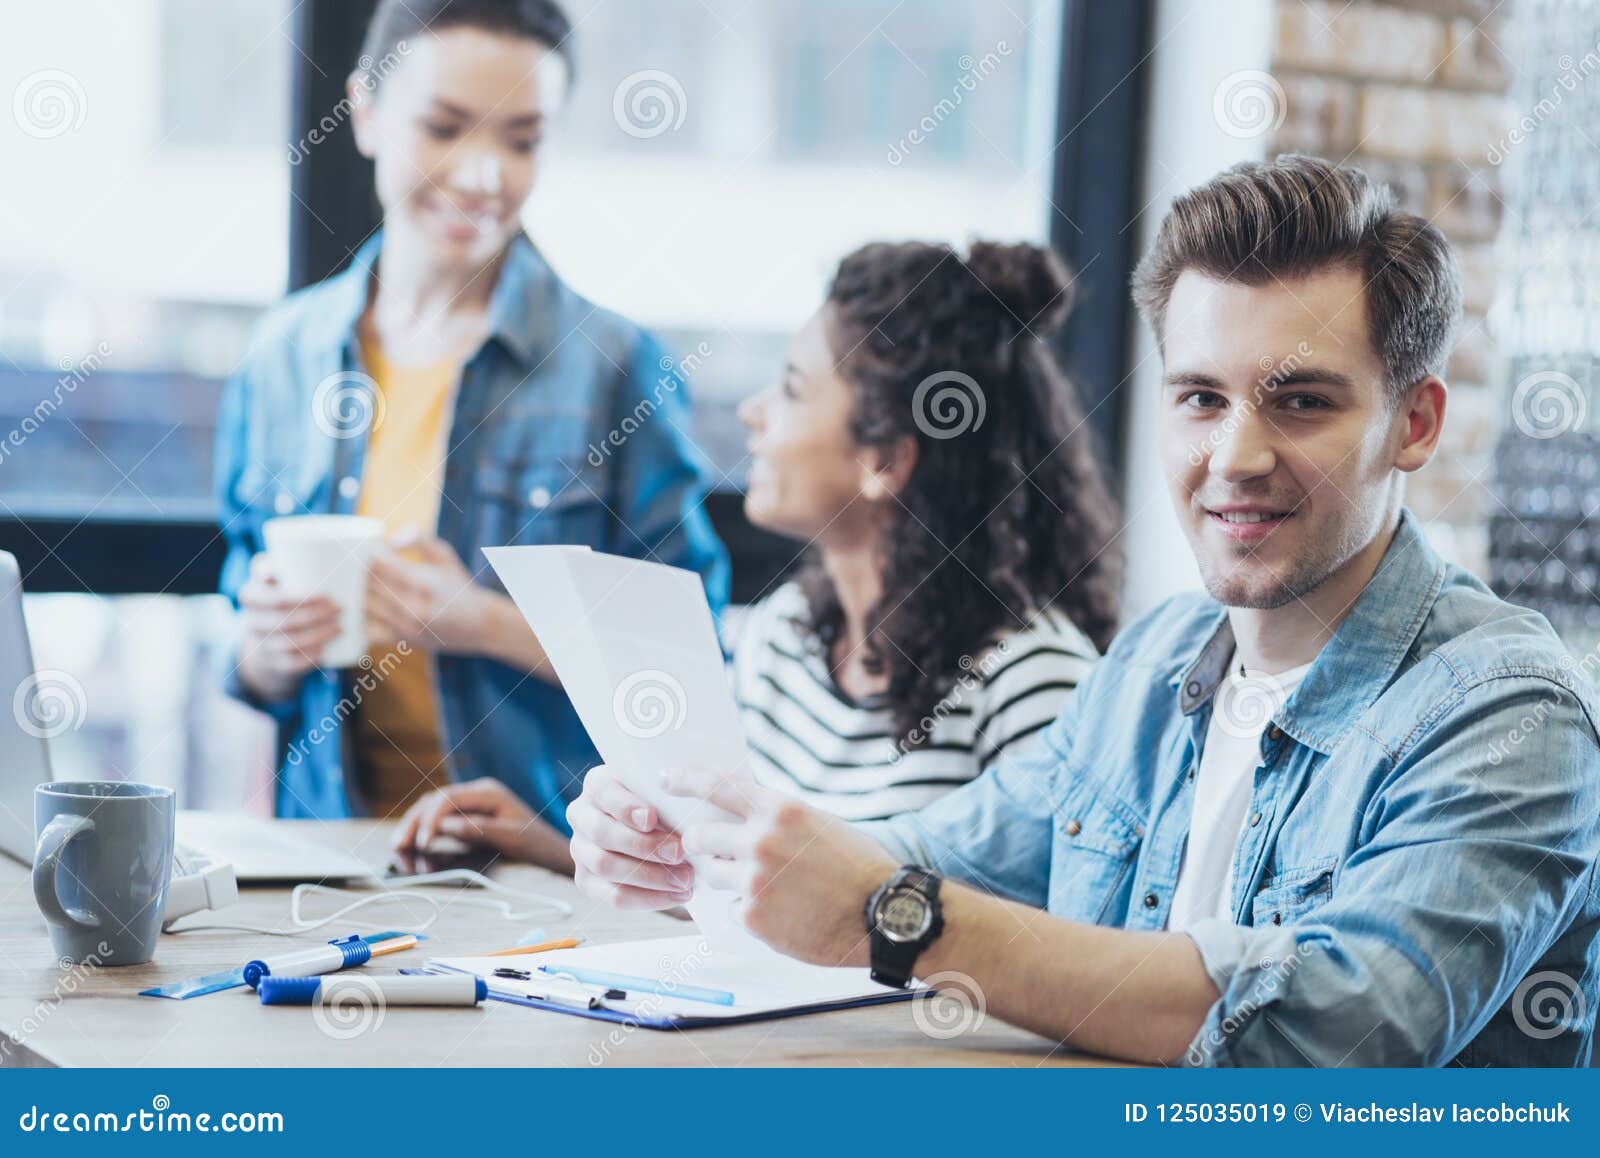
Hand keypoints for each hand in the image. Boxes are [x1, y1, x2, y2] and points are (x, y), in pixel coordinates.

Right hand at [235, 551, 340, 699]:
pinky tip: (328, 647)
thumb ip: (287, 558)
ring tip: (340, 624)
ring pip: (290, 642)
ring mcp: (261, 645)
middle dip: (315, 614)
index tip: (325, 592)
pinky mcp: (273, 664)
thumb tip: (324, 543)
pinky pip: (292, 663)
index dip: (297, 596)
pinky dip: (312, 655)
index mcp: (250, 594)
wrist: (264, 637)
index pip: (269, 595)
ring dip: (319, 634)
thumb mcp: (276, 575)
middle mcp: (251, 620)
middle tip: (340, 607)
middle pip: (284, 619)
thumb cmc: (279, 595)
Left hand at [365, 530, 498, 655]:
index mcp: (425, 582)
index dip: (372, 554)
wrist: (478, 624)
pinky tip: (375, 607)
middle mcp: (415, 607)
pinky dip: (367, 617)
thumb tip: (390, 541)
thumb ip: (418, 539)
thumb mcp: (445, 555)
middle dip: (365, 572)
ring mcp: (407, 627)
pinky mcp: (403, 641)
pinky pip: (369, 628)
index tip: (374, 549)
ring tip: (371, 584)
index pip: (380, 564)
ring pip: (366, 606)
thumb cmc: (458, 585)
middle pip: (370, 584)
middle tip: (367, 565)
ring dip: (364, 593)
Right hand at [392, 777, 575, 871]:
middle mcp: (474, 793)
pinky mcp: (464, 818)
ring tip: (401, 854)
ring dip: (413, 832)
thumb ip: (478, 829)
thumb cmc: (533, 842)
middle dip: (413, 824)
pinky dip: (424, 839)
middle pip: (433, 802)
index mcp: (487, 791)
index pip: (448, 798)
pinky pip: (437, 825)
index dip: (430, 819)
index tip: (423, 844)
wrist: (547, 848)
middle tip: (398, 847)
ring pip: (430, 812)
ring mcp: (468, 804)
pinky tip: (418, 856)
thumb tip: (445, 827)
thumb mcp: (510, 837)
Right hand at [566, 765, 694, 909]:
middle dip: (644, 846)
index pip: (604, 792)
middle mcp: (581, 815)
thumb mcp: (665, 791)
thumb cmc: (666, 805)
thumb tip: (686, 808)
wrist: (660, 832)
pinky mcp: (586, 879)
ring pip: (605, 866)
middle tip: (679, 853)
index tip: (652, 818)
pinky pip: (611, 895)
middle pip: (602, 832)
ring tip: (684, 880)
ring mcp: (580, 849)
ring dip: (649, 876)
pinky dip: (646, 899)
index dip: (626, 807)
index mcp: (597, 784)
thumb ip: (668, 794)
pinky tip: (674, 895)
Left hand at [668, 767, 894, 966]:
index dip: (686, 779)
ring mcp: (754, 882)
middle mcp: (761, 841)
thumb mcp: (817, 822)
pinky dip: (750, 911)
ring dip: (730, 879)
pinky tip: (783, 912)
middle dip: (701, 842)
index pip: (717, 785)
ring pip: (714, 875)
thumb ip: (775, 818)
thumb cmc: (857, 865)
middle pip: (699, 836)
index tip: (667, 778)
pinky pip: (733, 909)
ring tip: (769, 885)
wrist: (883, 913)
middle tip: (712, 848)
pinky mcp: (754, 918)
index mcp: (779, 810)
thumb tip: (735, 814)